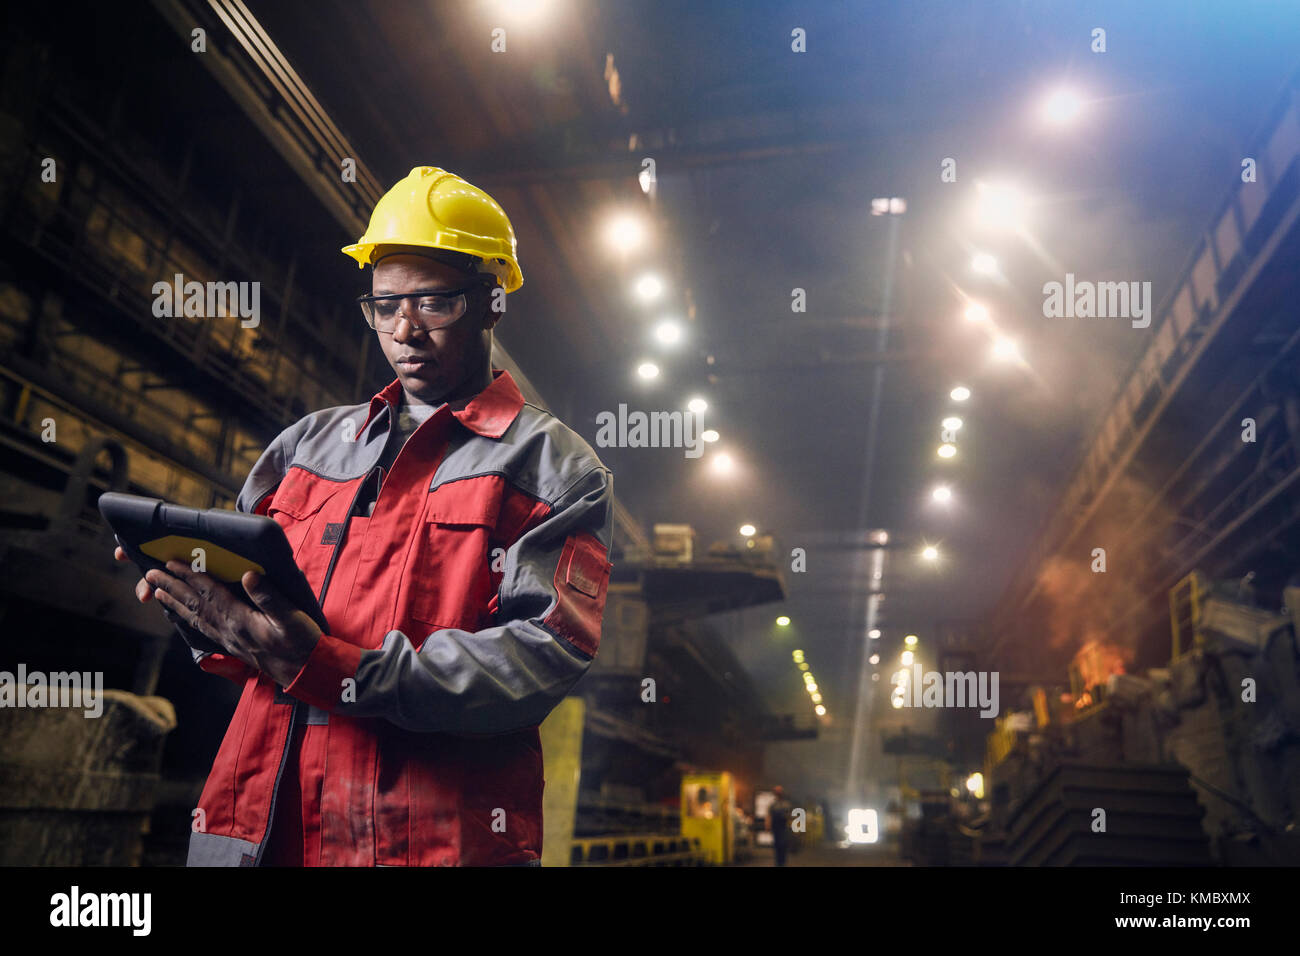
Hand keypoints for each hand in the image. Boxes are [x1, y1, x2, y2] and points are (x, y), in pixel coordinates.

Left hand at [115, 547, 320, 686]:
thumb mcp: (291, 617)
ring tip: (158, 591)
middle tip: (151, 573)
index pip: (209, 594)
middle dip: (172, 587)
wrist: (304, 672)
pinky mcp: (232, 645)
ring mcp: (228, 639)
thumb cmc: (301, 642)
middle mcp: (228, 630)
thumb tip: (248, 575)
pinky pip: (202, 629)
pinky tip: (183, 615)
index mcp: (240, 620)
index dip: (190, 576)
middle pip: (194, 605)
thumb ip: (269, 597)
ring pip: (194, 617)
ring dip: (174, 602)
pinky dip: (188, 618)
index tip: (172, 562)